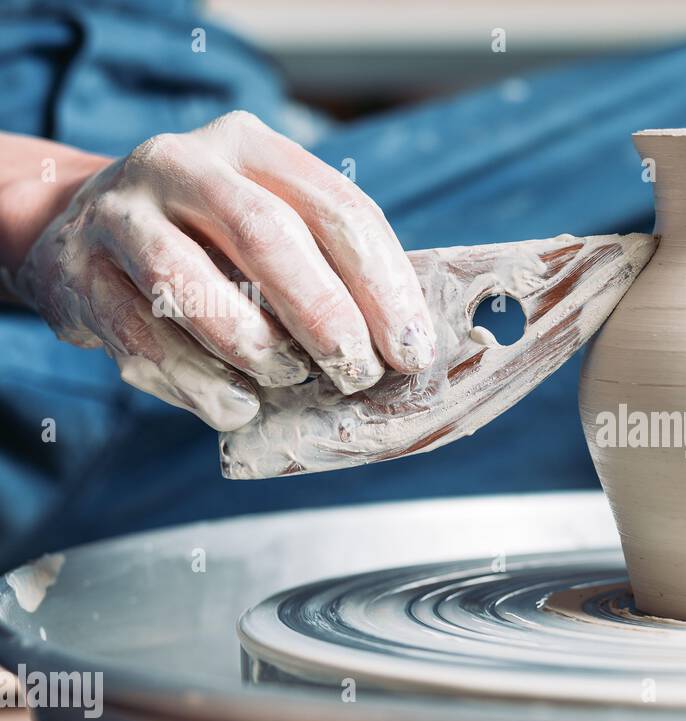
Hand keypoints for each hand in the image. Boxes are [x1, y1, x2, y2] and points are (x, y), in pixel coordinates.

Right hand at [8, 111, 434, 429]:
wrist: (80, 233)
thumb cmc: (210, 245)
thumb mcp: (273, 229)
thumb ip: (332, 271)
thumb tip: (407, 347)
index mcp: (252, 148)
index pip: (337, 209)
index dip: (384, 286)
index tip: (412, 349)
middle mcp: (181, 163)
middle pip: (265, 233)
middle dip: (325, 313)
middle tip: (358, 372)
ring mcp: (119, 213)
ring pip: (187, 282)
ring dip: (254, 346)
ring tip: (290, 380)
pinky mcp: (74, 271)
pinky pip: (140, 338)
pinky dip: (198, 384)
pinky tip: (237, 407)